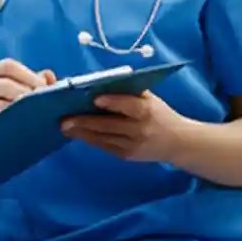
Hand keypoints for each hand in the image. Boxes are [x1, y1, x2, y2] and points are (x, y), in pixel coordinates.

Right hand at [0, 59, 55, 121]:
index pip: (8, 66)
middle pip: (4, 85)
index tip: (43, 88)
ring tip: (33, 117)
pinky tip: (21, 129)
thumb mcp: (26, 91)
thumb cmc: (16, 108)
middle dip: (25, 94)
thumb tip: (48, 75)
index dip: (28, 75)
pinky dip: (6, 126)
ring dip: (17, 112)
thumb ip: (38, 82)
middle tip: (41, 105)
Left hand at [60, 91, 185, 161]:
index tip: (94, 99)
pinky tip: (78, 134)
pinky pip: (104, 147)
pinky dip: (90, 139)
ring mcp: (132, 145)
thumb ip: (129, 92)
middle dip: (84, 122)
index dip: (112, 102)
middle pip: (109, 126)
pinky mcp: (127, 156)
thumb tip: (100, 84)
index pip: (128, 106)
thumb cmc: (161, 114)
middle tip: (64, 119)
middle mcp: (139, 130)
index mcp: (147, 111)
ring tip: (65, 127)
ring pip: (102, 139)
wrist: (178, 143)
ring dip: (82, 133)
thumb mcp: (150, 99)